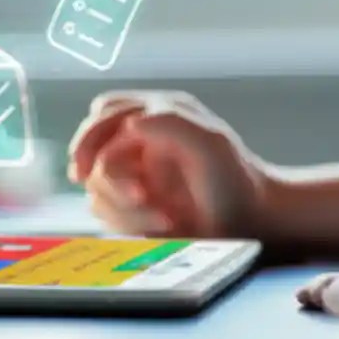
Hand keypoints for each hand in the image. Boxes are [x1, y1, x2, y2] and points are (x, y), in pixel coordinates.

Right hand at [68, 91, 272, 236]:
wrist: (250, 221)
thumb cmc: (234, 178)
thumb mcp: (209, 143)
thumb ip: (171, 122)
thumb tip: (130, 123)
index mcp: (155, 113)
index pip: (105, 113)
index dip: (89, 136)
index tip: (88, 165)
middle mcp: (140, 141)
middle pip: (92, 152)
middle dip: (104, 178)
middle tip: (131, 197)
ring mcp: (135, 173)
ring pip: (98, 188)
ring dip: (125, 206)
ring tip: (165, 218)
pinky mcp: (134, 205)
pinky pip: (109, 213)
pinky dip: (130, 222)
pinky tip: (165, 225)